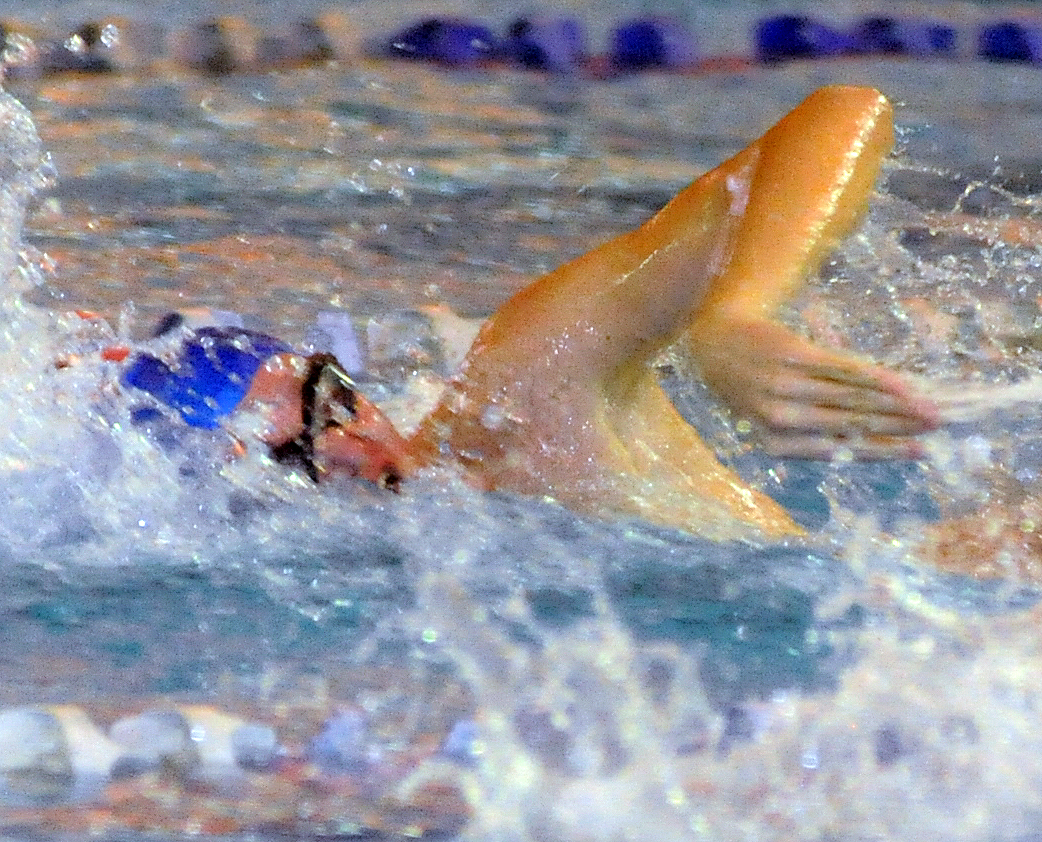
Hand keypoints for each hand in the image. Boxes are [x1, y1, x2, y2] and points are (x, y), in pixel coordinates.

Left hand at [687, 313, 939, 459]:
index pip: (839, 450)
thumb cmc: (747, 382)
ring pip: (853, 399)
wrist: (713, 339)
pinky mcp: (794, 356)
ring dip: (896, 406)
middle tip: (935, 429)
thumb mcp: (767, 415)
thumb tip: (866, 436)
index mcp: (776, 441)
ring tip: (928, 409)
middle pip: (853, 424)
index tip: (918, 453)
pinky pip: (843, 370)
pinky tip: (902, 384)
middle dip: (899, 428)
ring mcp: (787, 386)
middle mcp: (782, 418)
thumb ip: (810, 428)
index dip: (882, 452)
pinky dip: (876, 379)